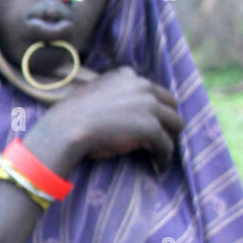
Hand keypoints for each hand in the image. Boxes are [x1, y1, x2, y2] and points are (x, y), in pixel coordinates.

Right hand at [27, 67, 182, 172]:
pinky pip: (168, 145)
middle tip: (162, 138)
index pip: (152, 89)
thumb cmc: (71, 114)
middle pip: (170, 103)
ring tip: (163, 153)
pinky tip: (160, 165)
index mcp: (127, 76)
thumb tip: (108, 101)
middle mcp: (143, 86)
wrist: (67, 127)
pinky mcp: (152, 128)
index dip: (153, 107)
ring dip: (170, 138)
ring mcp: (149, 106)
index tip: (148, 120)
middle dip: (168, 121)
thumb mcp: (90, 91)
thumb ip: (107, 91)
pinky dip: (165, 157)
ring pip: (175, 123)